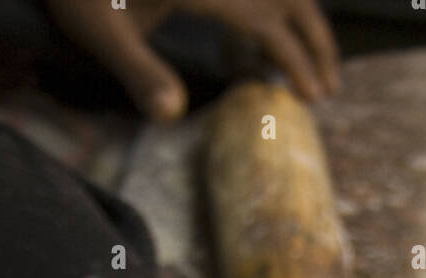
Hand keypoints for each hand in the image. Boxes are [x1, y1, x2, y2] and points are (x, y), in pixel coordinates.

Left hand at [44, 0, 339, 120]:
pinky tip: (253, 50)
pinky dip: (264, 14)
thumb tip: (171, 116)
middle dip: (312, 38)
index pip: (267, 18)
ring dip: (295, 22)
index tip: (314, 97)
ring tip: (300, 68)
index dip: (295, 58)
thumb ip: (137, 71)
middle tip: (329, 87)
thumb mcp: (97, 31)